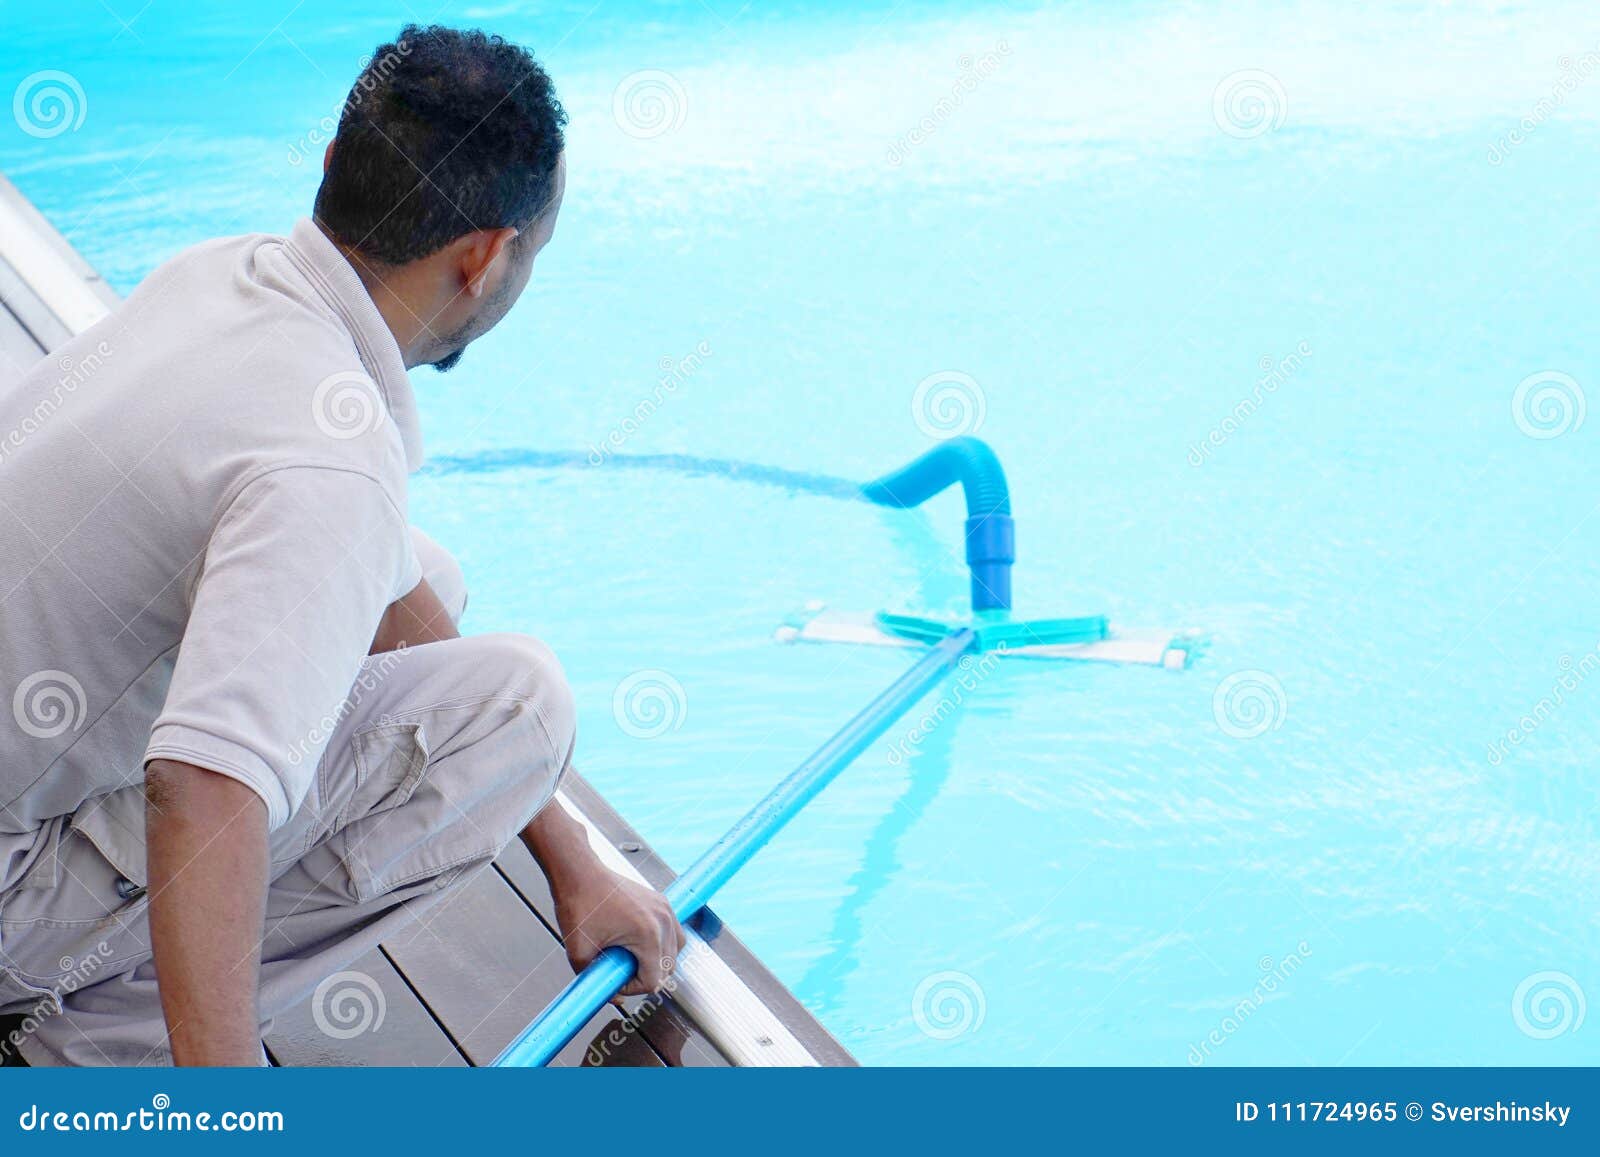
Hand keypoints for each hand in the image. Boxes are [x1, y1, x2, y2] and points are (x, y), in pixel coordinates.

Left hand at [552, 866, 685, 995]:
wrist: (579, 872)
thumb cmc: (579, 904)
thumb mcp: (579, 953)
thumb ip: (594, 981)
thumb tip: (612, 995)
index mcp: (648, 935)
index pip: (654, 980)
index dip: (633, 989)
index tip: (616, 982)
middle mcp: (662, 921)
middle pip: (668, 967)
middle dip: (645, 976)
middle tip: (621, 972)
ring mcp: (664, 909)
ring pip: (675, 950)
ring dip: (657, 960)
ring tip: (632, 959)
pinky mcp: (661, 901)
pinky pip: (672, 931)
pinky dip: (660, 942)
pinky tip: (637, 943)